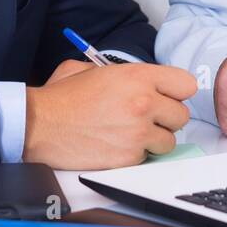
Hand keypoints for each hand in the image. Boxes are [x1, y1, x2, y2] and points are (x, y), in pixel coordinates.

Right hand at [23, 63, 198, 169]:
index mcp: (137, 76)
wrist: (40, 124)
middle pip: (181, 116)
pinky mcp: (129, 157)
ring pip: (168, 141)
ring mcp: (138, 132)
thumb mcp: (91, 68)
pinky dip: (135, 155)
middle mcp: (143, 102)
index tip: (165, 98)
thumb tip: (141, 80)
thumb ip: (123, 73)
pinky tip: (116, 145)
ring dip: (153, 140)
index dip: (175, 93)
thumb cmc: (62, 98)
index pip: (186, 85)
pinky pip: (147, 158)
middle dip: (165, 119)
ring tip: (129, 134)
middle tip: (145, 119)